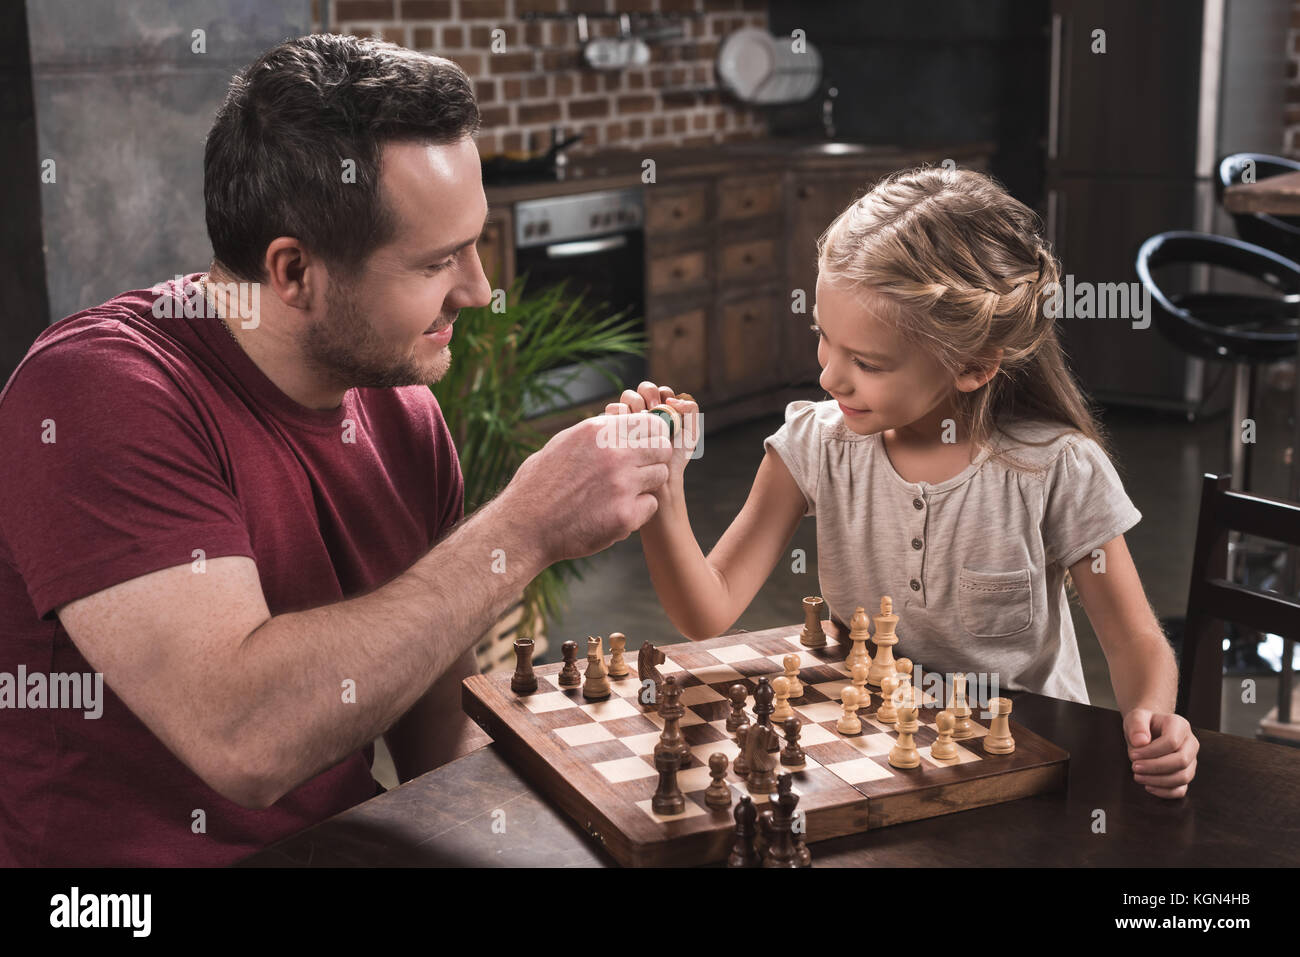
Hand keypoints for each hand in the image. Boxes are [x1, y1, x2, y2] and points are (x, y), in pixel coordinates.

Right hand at [503, 412, 672, 564]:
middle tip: (637, 473)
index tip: (645, 447)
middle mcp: (615, 454)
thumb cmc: (539, 485)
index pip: (651, 423)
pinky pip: (650, 506)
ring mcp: (622, 485)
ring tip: (620, 494)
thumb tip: (619, 419)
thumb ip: (597, 432)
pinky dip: (637, 511)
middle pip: (662, 448)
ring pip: (660, 477)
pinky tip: (614, 513)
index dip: (652, 436)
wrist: (525, 526)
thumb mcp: (564, 442)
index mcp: (599, 431)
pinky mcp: (625, 515)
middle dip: (653, 459)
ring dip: (645, 485)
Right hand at [604, 380, 700, 496]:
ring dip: (633, 402)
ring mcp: (629, 420)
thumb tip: (673, 398)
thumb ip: (690, 411)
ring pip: (626, 397)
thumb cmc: (675, 460)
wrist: (659, 483)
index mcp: (662, 410)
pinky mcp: (614, 428)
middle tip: (652, 408)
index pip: (659, 391)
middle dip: (647, 394)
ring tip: (640, 417)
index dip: (661, 393)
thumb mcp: (690, 434)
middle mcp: (645, 412)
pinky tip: (626, 424)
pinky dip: (619, 412)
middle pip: (641, 390)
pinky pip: (612, 410)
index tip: (664, 404)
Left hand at [1123, 709, 1198, 797]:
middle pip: (1181, 761)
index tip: (1133, 755)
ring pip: (1183, 777)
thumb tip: (1140, 741)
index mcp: (1180, 725)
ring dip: (1158, 781)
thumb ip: (1136, 725)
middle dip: (1155, 767)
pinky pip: (1182, 789)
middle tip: (1134, 767)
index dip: (1151, 752)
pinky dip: (1165, 792)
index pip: (1171, 742)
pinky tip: (1148, 786)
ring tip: (1138, 776)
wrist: (1147, 730)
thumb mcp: (1135, 717)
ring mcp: (1192, 760)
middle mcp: (1191, 743)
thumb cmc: (1143, 725)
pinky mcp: (1186, 774)